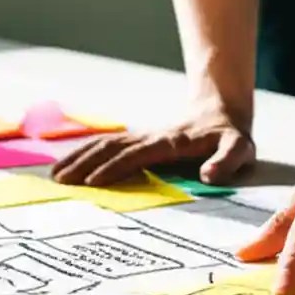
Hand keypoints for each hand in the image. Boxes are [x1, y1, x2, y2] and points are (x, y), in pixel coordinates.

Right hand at [52, 105, 253, 186]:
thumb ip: (226, 161)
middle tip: (61, 182)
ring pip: (103, 144)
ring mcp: (141, 138)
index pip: (137, 155)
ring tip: (55, 176)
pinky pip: (106, 145)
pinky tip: (67, 165)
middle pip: (110, 148)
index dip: (115, 167)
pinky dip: (84, 153)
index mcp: (170, 143)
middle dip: (84, 163)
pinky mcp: (137, 142)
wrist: (220, 112)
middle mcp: (150, 138)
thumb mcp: (239, 148)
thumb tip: (208, 176)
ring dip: (78, 158)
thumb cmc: (229, 137)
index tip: (93, 182)